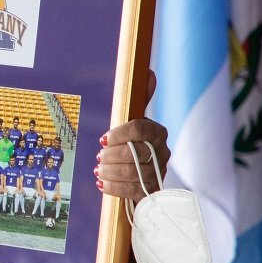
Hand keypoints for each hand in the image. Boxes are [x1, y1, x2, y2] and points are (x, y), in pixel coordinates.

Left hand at [94, 69, 169, 201]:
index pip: (140, 128)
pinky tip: (102, 182)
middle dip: (112, 154)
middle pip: (135, 153)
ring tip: (99, 169)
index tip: (103, 138)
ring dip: (111, 171)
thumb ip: (141, 97)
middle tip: (99, 156)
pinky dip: (114, 187)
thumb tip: (148, 71)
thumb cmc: (135, 142)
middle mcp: (162, 152)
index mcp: (158, 132)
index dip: (120, 134)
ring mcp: (158, 172)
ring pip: (133, 173)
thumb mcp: (135, 120)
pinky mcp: (152, 191)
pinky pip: (133, 191)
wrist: (143, 173)